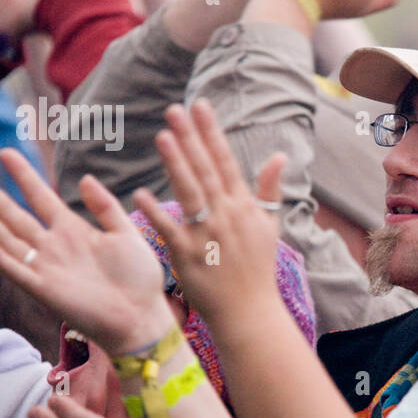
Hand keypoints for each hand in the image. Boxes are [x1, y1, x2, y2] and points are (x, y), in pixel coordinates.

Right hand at [0, 149, 173, 355]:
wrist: (141, 315)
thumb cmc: (138, 278)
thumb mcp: (125, 234)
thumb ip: (106, 207)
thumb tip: (86, 178)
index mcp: (73, 230)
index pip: (41, 197)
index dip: (24, 176)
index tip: (7, 152)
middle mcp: (54, 247)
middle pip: (16, 216)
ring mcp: (47, 268)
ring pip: (11, 241)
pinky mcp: (46, 291)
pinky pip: (20, 273)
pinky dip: (4, 260)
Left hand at [133, 101, 285, 325]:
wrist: (249, 310)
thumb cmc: (257, 267)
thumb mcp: (270, 225)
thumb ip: (269, 189)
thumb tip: (279, 155)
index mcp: (244, 206)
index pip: (226, 161)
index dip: (212, 132)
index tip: (200, 106)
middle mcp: (226, 215)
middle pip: (205, 170)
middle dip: (190, 138)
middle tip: (174, 110)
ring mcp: (207, 234)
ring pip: (190, 192)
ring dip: (176, 164)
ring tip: (162, 136)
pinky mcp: (188, 255)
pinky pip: (170, 229)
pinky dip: (156, 211)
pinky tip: (139, 193)